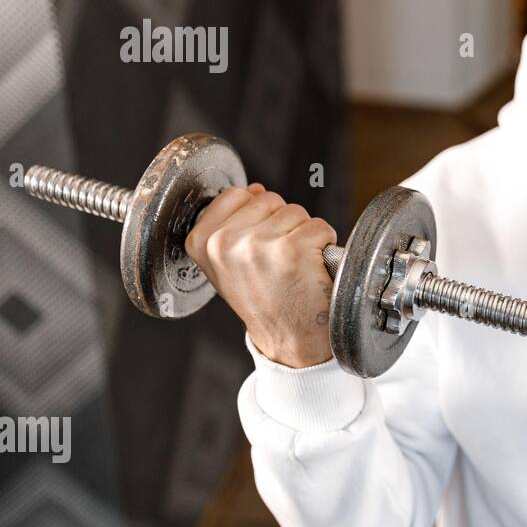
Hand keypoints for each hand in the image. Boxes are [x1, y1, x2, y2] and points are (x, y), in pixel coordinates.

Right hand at [184, 183, 337, 368]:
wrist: (288, 338)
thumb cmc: (263, 300)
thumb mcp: (229, 264)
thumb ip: (233, 223)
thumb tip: (255, 189)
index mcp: (203, 241)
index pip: (237, 194)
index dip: (257, 215)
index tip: (258, 246)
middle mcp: (226, 242)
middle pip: (270, 199)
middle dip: (282, 224)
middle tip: (278, 261)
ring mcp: (259, 244)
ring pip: (296, 212)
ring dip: (303, 235)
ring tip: (293, 267)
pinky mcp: (294, 249)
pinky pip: (320, 226)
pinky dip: (324, 244)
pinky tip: (311, 270)